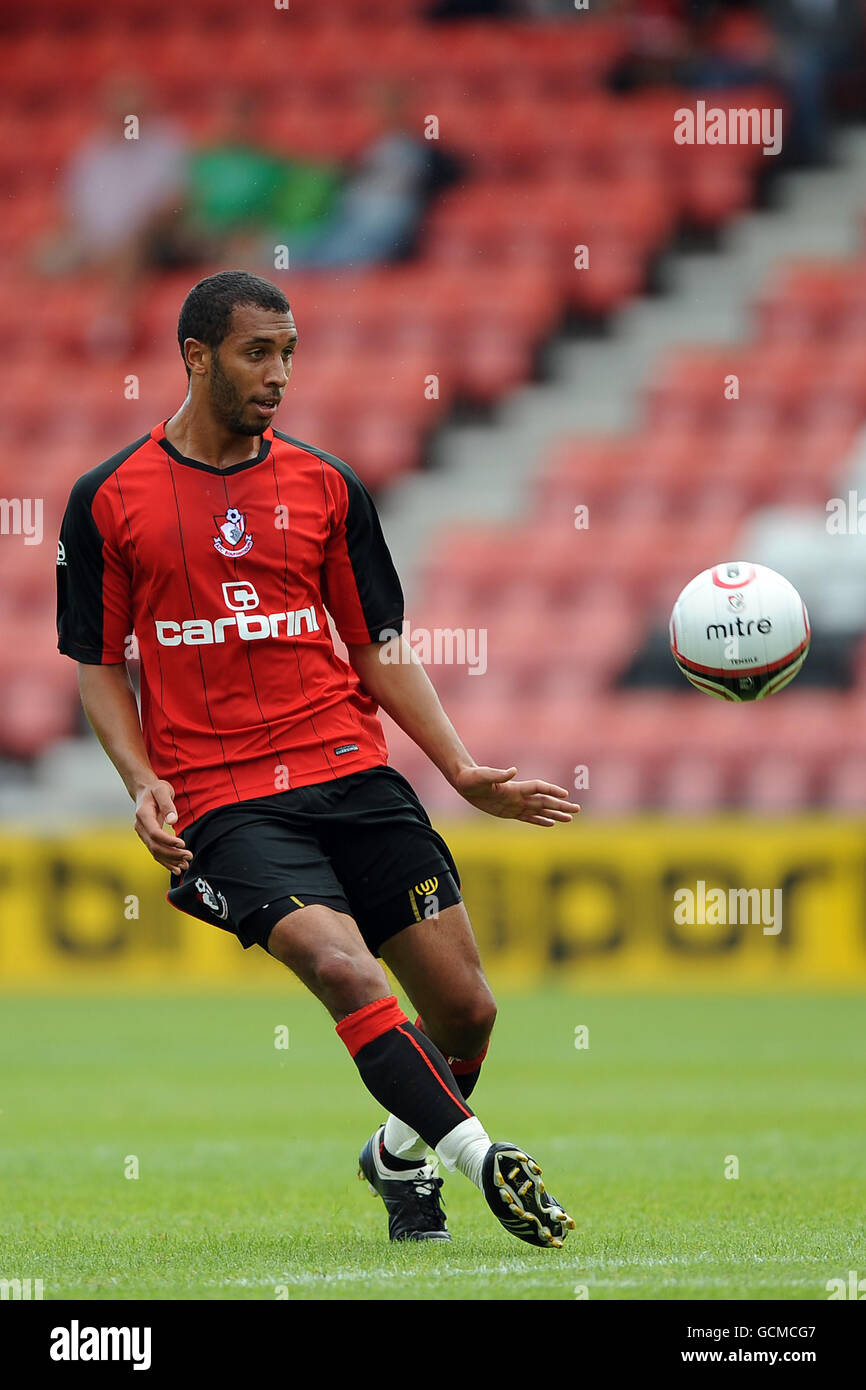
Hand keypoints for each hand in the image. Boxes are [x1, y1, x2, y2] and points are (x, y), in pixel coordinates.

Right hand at [134, 780, 192, 874]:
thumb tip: (172, 820)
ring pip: (155, 852)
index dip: (168, 841)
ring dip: (170, 860)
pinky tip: (176, 868)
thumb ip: (167, 805)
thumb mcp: (163, 790)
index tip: (183, 844)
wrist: (145, 790)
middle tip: (189, 856)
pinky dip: (166, 862)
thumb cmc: (156, 789)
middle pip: (155, 846)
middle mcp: (140, 827)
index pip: (155, 833)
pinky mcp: (147, 838)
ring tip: (185, 865)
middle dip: (172, 854)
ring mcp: (142, 834)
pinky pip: (155, 853)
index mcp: (143, 815)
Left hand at [453, 766, 580, 826]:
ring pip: (540, 811)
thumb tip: (513, 770)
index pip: (538, 789)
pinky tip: (551, 824)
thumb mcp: (483, 776)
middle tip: (576, 810)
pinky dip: (540, 821)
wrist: (465, 782)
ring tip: (570, 819)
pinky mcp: (510, 812)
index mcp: (515, 787)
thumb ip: (498, 774)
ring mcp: (515, 804)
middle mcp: (519, 796)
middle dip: (561, 806)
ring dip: (555, 815)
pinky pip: (529, 818)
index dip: (552, 791)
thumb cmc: (473, 777)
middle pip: (545, 801)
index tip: (566, 795)